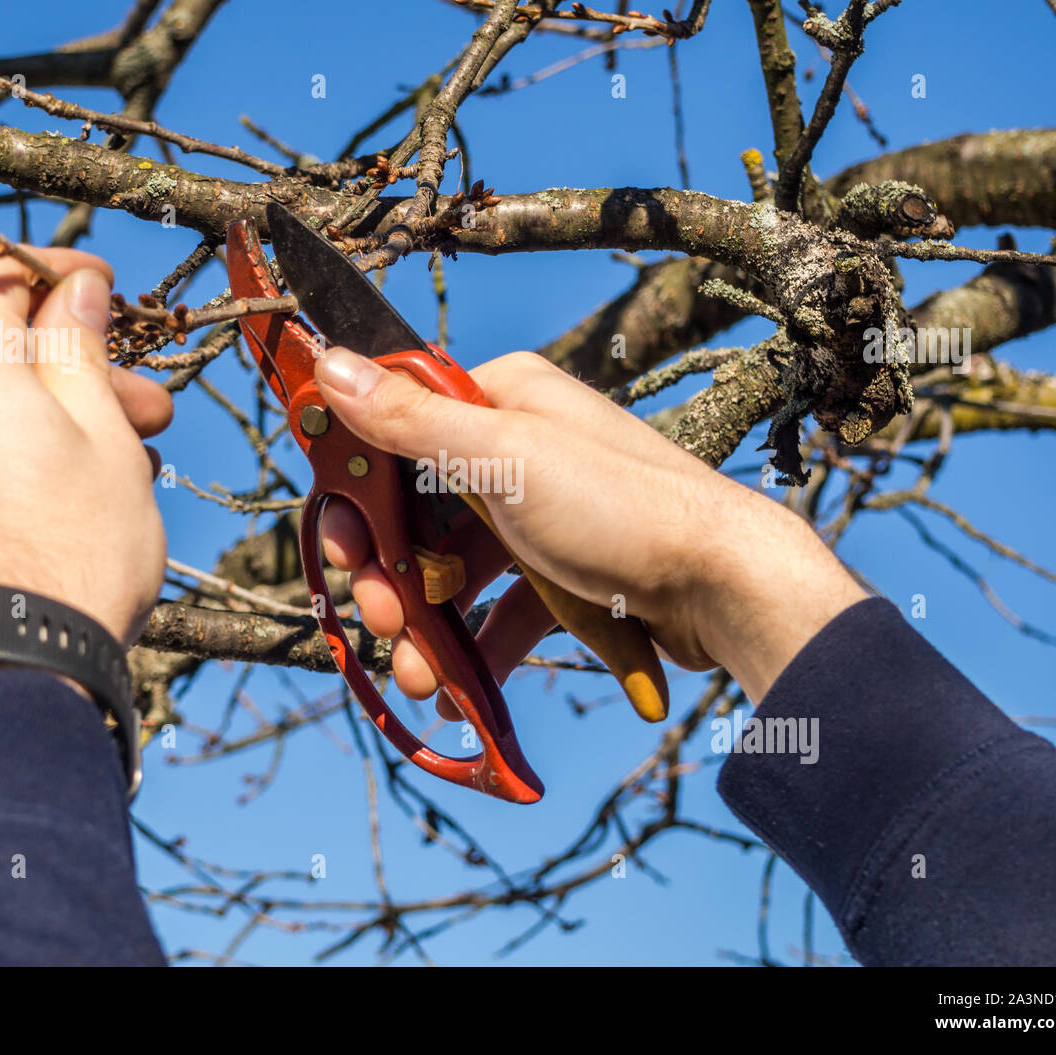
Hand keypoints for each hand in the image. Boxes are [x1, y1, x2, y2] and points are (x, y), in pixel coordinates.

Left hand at [0, 248, 172, 672]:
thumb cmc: (71, 561)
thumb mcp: (104, 444)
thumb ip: (77, 352)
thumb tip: (75, 288)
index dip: (58, 280)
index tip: (100, 293)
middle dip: (58, 385)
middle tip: (138, 423)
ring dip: (10, 444)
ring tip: (78, 498)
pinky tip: (8, 534)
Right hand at [315, 348, 865, 706]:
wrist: (724, 587)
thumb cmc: (622, 508)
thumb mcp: (505, 458)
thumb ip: (411, 420)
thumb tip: (330, 364)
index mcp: (503, 398)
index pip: (397, 431)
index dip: (359, 493)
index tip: (340, 546)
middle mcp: (519, 448)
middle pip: (419, 510)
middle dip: (391, 575)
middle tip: (379, 621)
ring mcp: (542, 511)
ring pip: (455, 568)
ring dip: (425, 625)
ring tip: (418, 676)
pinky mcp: (563, 569)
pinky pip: (500, 604)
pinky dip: (475, 645)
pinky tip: (457, 690)